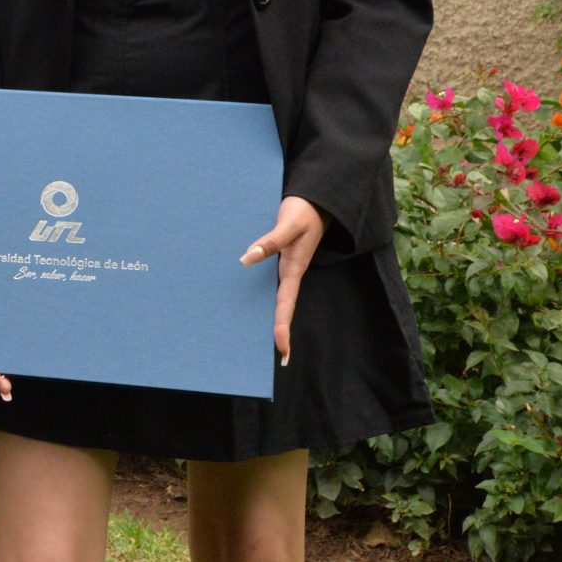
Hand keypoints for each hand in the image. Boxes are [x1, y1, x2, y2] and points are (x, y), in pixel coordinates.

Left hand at [241, 195, 326, 365]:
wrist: (315, 201)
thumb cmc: (302, 212)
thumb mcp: (288, 225)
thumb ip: (269, 241)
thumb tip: (246, 258)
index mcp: (293, 268)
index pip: (286, 303)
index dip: (283, 326)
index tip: (281, 349)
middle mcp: (290, 272)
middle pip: (283, 308)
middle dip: (281, 332)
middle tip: (282, 359)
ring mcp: (287, 268)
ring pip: (279, 298)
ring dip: (275, 318)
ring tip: (270, 342)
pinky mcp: (283, 259)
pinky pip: (274, 284)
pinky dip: (268, 298)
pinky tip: (256, 305)